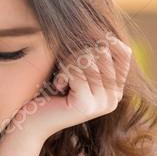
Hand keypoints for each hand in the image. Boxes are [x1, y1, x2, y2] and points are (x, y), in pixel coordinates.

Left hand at [0, 33, 131, 143]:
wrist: (32, 122)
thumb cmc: (52, 92)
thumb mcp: (77, 70)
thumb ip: (94, 55)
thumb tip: (105, 33)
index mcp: (116, 90)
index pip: (124, 54)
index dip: (108, 40)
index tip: (85, 38)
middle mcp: (114, 99)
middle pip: (104, 53)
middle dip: (79, 52)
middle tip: (64, 66)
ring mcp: (101, 104)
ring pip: (89, 60)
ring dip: (69, 61)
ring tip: (60, 76)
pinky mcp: (85, 105)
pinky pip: (76, 71)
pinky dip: (63, 71)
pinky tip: (57, 85)